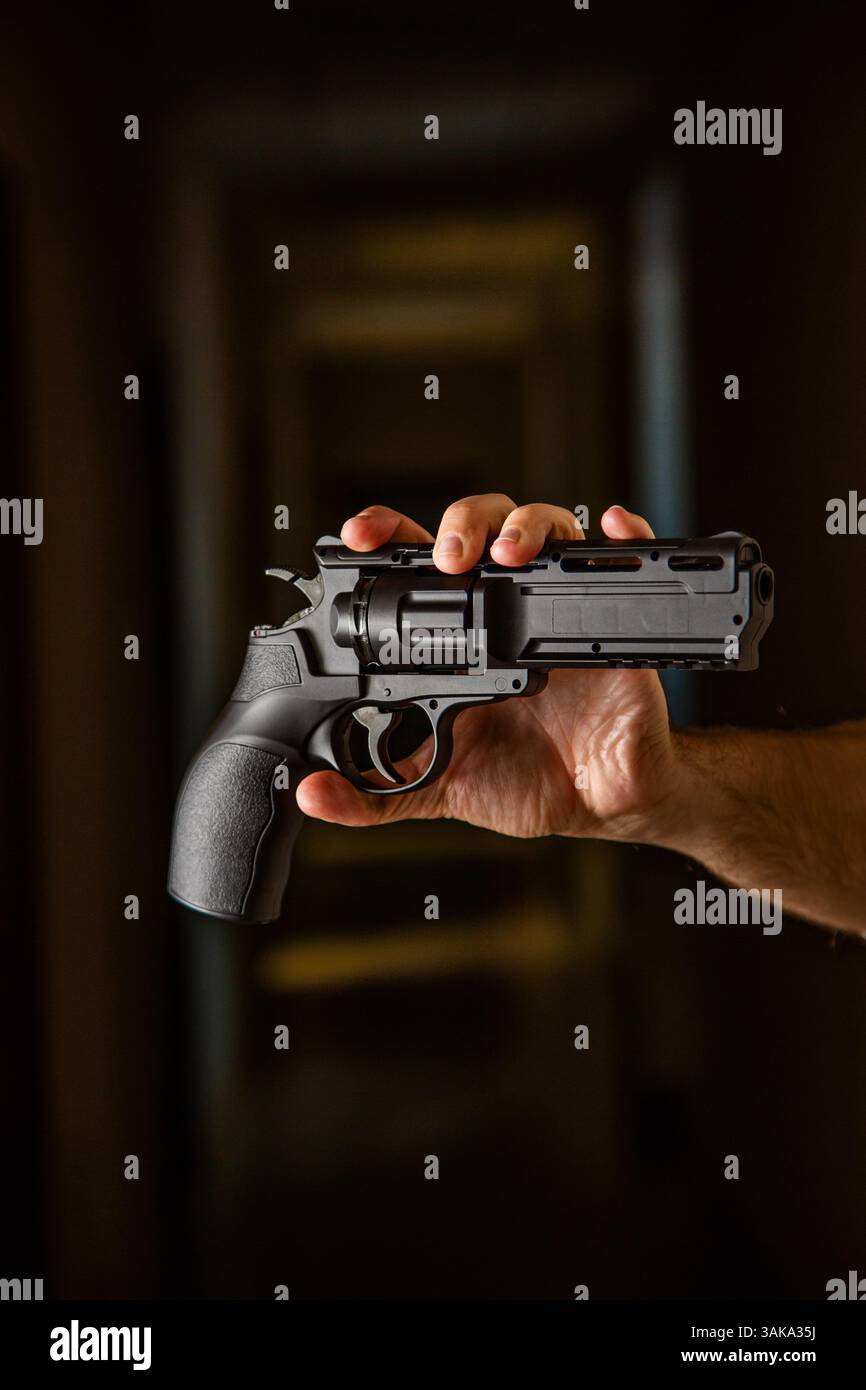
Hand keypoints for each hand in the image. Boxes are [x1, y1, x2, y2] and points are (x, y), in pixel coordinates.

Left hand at [297, 495, 685, 843]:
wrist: (597, 806)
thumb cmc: (523, 782)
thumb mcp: (439, 791)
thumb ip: (374, 797)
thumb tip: (311, 795)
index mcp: (454, 641)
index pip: (412, 569)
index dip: (384, 540)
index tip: (355, 540)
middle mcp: (502, 612)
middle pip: (478, 531)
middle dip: (458, 524)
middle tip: (447, 555)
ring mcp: (556, 613)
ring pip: (543, 530)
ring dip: (524, 526)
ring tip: (505, 554)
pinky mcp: (609, 624)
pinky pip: (623, 560)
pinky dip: (624, 532)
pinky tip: (613, 525)